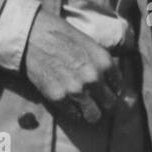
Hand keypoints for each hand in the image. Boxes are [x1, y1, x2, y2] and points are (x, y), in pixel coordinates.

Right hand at [22, 9, 121, 124]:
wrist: (33, 36)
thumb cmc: (61, 35)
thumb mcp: (89, 44)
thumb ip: (102, 64)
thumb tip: (112, 82)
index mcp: (104, 62)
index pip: (118, 87)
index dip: (111, 89)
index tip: (104, 89)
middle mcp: (94, 78)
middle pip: (110, 104)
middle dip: (103, 102)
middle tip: (95, 100)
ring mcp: (77, 90)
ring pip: (94, 116)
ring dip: (90, 112)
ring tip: (84, 107)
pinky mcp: (59, 98)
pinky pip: (73, 115)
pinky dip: (72, 111)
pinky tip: (67, 100)